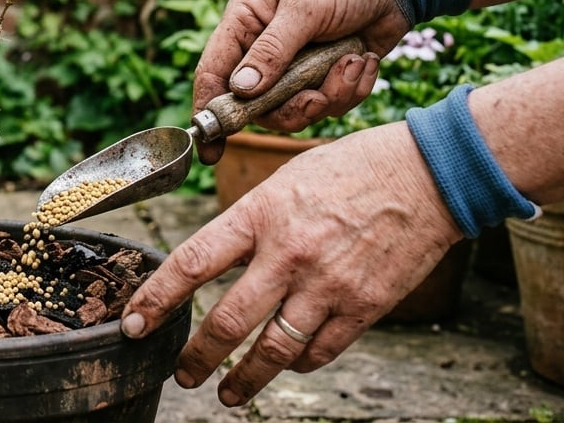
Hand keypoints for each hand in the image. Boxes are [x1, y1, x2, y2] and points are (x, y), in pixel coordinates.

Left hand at [120, 124, 461, 405]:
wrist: (429, 174)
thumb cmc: (352, 169)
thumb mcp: (283, 180)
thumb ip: (250, 222)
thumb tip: (215, 258)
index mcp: (260, 214)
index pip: (192, 262)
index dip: (157, 298)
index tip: (135, 324)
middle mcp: (288, 254)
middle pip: (228, 322)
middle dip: (197, 358)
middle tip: (181, 375)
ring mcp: (327, 284)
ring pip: (273, 351)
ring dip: (245, 379)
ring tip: (228, 394)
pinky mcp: (364, 307)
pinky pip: (319, 352)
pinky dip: (297, 364)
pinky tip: (286, 365)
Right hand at [194, 0, 408, 163]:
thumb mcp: (304, 9)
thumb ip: (272, 51)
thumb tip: (241, 91)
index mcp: (244, 25)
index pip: (213, 74)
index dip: (208, 112)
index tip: (210, 152)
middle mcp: (263, 51)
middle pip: (257, 107)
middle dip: (291, 108)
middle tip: (316, 99)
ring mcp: (294, 68)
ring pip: (297, 111)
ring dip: (330, 94)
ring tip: (354, 63)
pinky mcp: (325, 79)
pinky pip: (330, 106)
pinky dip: (352, 89)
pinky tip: (364, 59)